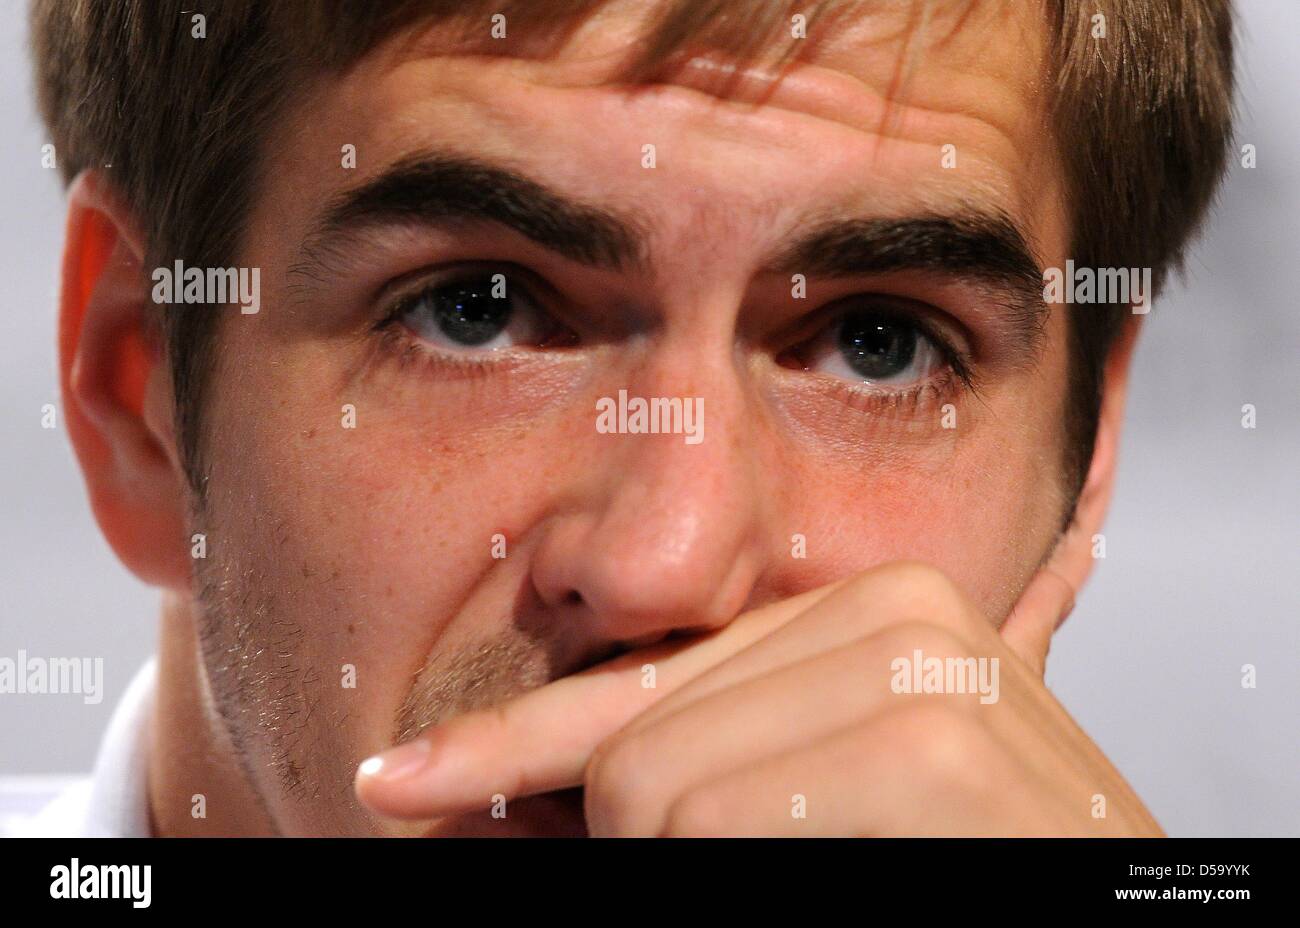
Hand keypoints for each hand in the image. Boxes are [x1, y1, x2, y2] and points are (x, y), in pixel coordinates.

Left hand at [356, 560, 1162, 835]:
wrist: (1115, 911)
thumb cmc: (959, 861)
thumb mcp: (816, 799)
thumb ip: (700, 764)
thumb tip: (512, 792)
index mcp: (869, 617)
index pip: (644, 688)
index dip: (505, 747)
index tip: (398, 786)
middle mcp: (902, 611)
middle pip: (635, 752)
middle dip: (640, 850)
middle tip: (782, 850)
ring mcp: (926, 666)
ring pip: (656, 796)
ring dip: (694, 866)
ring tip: (834, 853)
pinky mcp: (939, 745)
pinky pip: (717, 824)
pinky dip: (750, 862)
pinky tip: (856, 856)